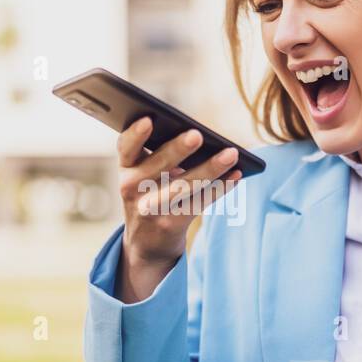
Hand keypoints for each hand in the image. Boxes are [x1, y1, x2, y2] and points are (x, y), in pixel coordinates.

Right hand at [115, 117, 242, 302]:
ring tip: (231, 154)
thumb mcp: (143, 175)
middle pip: (158, 165)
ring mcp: (150, 209)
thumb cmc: (151, 193)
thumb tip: (200, 138)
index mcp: (126, 167)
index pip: (126, 147)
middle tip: (198, 135)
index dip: (135, 134)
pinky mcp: (170, 225)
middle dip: (179, 149)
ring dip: (210, 169)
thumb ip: (159, 156)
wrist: (146, 242)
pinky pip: (199, 203)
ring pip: (183, 186)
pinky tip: (235, 175)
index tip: (149, 119)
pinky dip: (220, 188)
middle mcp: (132, 188)